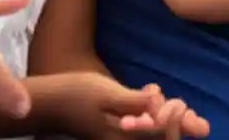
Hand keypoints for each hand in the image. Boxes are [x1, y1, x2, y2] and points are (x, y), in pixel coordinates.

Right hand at [64, 72, 209, 138]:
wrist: (51, 102)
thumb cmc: (76, 95)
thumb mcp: (106, 94)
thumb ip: (133, 101)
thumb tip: (159, 101)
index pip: (162, 138)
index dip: (175, 121)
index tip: (175, 101)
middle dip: (176, 122)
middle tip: (177, 101)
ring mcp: (122, 139)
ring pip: (155, 135)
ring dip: (166, 117)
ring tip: (162, 96)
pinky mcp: (120, 133)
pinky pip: (144, 129)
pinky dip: (153, 114)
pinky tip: (148, 94)